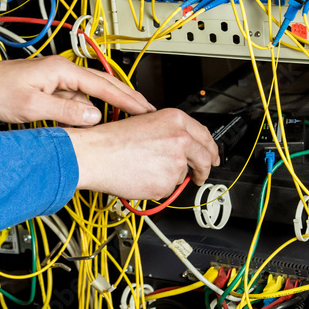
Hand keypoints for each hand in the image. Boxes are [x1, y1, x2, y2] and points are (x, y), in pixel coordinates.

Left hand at [0, 53, 153, 124]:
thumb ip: (65, 111)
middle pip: (104, 84)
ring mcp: (56, 80)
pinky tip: (99, 120)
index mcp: (62, 70)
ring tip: (131, 117)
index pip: (104, 86)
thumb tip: (93, 116)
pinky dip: (94, 108)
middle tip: (149, 111)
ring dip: (112, 103)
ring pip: (93, 92)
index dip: (128, 100)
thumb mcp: (31, 106)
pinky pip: (79, 99)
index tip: (146, 110)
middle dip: (128, 98)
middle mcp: (62, 71)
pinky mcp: (49, 89)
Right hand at [64, 109, 220, 199]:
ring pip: (182, 175)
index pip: (205, 136)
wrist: (95, 155)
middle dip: (204, 169)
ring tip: (145, 168)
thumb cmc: (111, 140)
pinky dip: (157, 187)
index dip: (211, 149)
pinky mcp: (167, 182)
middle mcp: (180, 139)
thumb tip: (183, 146)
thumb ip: (170, 133)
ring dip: (170, 176)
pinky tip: (141, 176)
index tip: (214, 156)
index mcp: (175, 120)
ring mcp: (176, 162)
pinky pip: (168, 189)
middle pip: (205, 159)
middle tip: (200, 175)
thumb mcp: (146, 123)